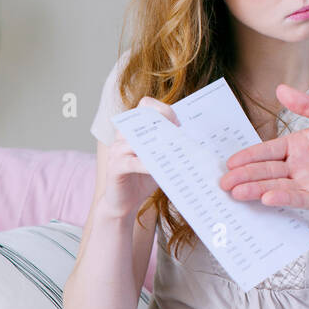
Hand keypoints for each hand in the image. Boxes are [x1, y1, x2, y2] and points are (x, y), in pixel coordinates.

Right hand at [101, 97, 178, 219]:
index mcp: (134, 128)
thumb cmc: (143, 179)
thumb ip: (169, 146)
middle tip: (182, 136)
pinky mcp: (115, 167)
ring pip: (139, 139)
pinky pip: (133, 162)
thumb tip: (194, 138)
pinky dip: (148, 165)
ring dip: (159, 145)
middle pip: (143, 117)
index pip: (146, 105)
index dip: (164, 110)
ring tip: (176, 152)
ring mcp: (117, 150)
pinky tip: (160, 169)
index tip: (179, 123)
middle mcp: (123, 135)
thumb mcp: (159, 158)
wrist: (123, 204)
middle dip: (165, 124)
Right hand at [219, 84, 308, 213]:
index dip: (249, 155)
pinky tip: (267, 197)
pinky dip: (283, 197)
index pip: (268, 150)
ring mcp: (307, 183)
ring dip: (255, 188)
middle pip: (266, 170)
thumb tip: (280, 89)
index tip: (230, 161)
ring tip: (236, 192)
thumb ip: (308, 105)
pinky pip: (298, 197)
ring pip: (276, 185)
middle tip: (223, 182)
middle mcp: (298, 166)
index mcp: (298, 145)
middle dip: (244, 175)